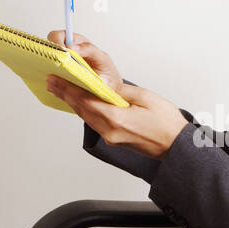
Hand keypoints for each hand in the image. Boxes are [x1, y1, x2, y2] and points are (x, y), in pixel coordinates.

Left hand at [43, 34, 188, 158]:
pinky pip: (95, 123)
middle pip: (82, 110)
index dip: (68, 90)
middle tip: (52, 82)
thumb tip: (105, 86)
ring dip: (73, 103)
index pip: (85, 101)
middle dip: (66, 95)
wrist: (177, 147)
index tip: (56, 80)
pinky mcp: (114, 140)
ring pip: (87, 117)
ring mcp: (111, 138)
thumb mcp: (145, 98)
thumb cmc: (167, 123)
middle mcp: (110, 131)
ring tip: (61, 89)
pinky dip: (85, 111)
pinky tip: (80, 102)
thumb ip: (122, 92)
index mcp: (116, 119)